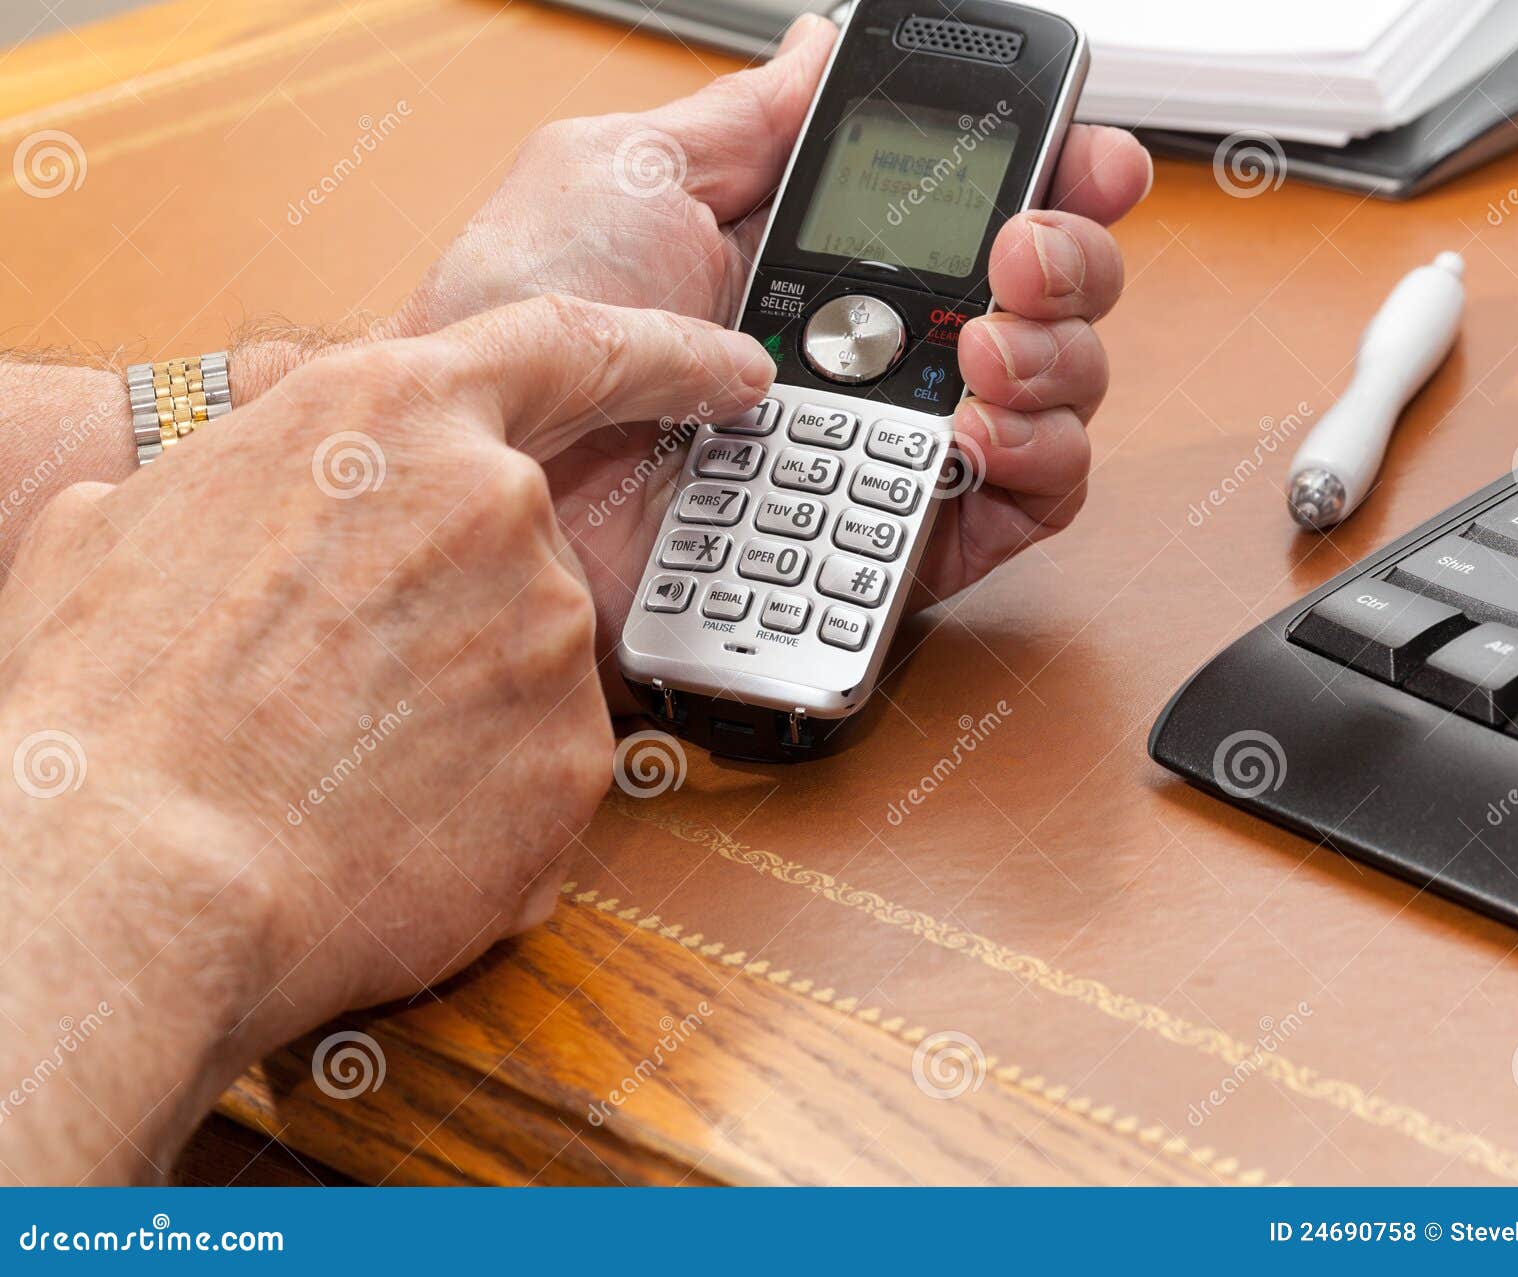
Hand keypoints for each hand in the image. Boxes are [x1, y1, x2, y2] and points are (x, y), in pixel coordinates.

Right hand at [0, 296, 768, 1181]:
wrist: (138, 876)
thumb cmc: (112, 704)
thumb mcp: (135, 521)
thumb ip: (250, 482)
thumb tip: (248, 506)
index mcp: (389, 416)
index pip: (573, 349)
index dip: (667, 358)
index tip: (736, 376)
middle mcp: (497, 507)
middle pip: (527, 547)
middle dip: (459, 612)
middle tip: (358, 682)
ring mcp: (552, 633)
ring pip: (531, 665)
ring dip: (460, 708)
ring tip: (341, 761)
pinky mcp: (578, 757)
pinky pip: (544, 764)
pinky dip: (485, 791)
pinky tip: (390, 818)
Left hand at [384, 17, 1149, 704]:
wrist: (488, 460)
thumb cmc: (524, 315)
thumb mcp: (632, 171)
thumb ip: (749, 121)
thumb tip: (822, 48)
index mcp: (821, 261)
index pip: (979, 215)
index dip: (1056, 177)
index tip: (1085, 159)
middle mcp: (871, 352)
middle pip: (1046, 301)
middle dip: (1068, 263)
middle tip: (1015, 260)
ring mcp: (884, 450)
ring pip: (1054, 402)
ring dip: (1057, 362)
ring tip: (985, 357)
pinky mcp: (886, 544)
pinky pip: (1016, 512)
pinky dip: (1032, 469)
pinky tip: (974, 439)